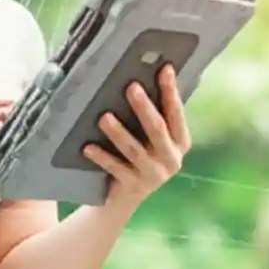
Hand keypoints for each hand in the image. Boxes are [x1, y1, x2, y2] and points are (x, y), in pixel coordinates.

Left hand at [82, 64, 191, 211]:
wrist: (124, 198)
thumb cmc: (139, 155)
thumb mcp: (152, 139)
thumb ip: (153, 115)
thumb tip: (141, 77)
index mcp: (180, 142)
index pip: (176, 113)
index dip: (171, 92)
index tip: (165, 69)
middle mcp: (171, 159)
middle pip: (157, 129)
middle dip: (144, 108)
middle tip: (131, 87)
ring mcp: (152, 175)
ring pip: (134, 150)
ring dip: (119, 133)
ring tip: (104, 117)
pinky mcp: (133, 187)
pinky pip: (115, 168)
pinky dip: (101, 157)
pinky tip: (88, 147)